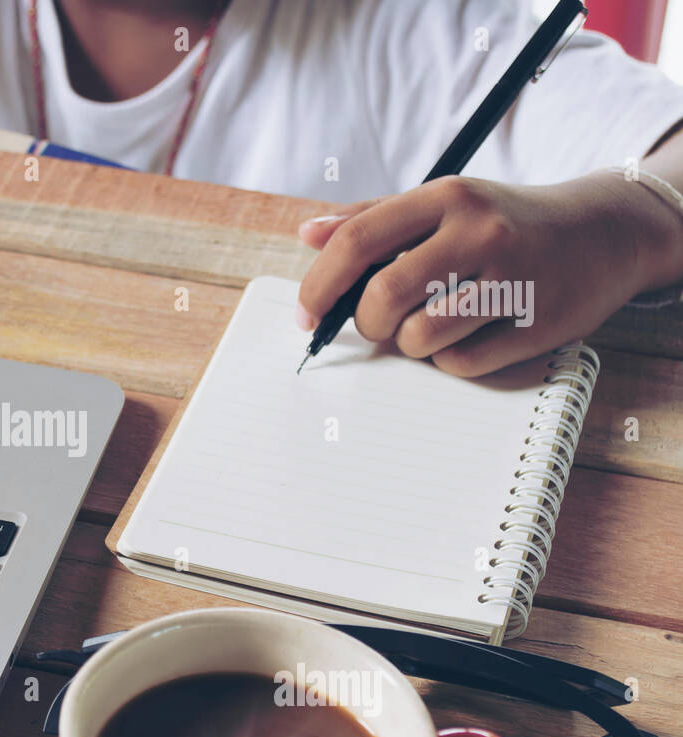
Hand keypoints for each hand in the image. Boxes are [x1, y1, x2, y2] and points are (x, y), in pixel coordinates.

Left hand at [295, 175, 677, 375]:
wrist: (606, 232)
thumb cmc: (505, 222)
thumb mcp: (444, 203)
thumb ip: (373, 218)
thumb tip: (308, 233)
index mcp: (447, 197)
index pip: (358, 241)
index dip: (319, 287)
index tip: (306, 316)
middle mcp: (481, 231)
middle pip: (383, 296)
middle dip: (366, 323)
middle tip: (376, 324)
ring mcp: (516, 277)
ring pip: (419, 336)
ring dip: (409, 344)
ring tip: (428, 326)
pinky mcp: (541, 322)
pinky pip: (461, 362)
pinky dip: (449, 360)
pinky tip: (467, 336)